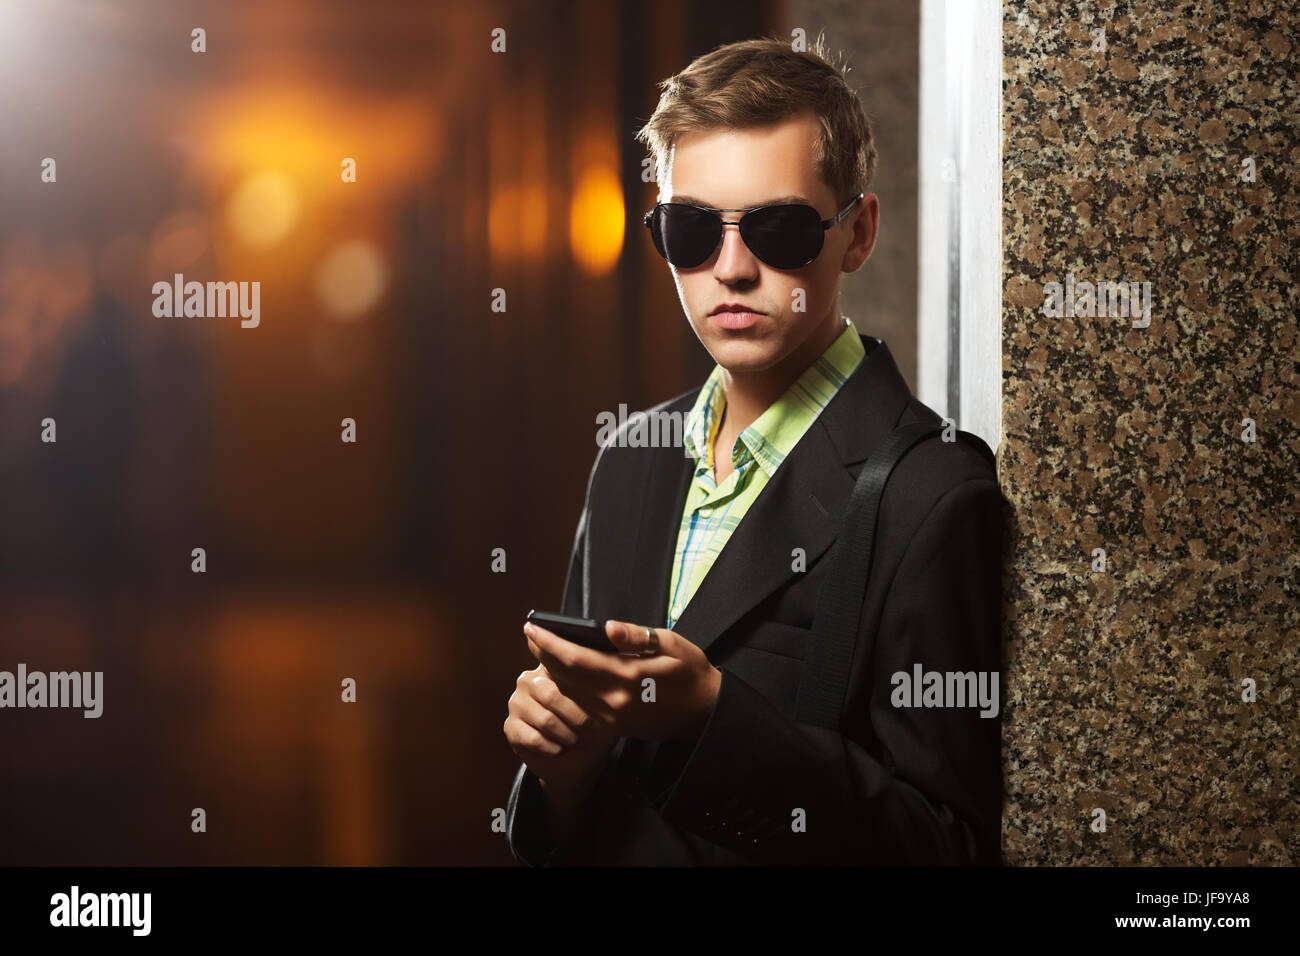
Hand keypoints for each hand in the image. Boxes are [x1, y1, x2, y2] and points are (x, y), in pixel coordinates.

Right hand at [504, 662, 617, 793]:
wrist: (572, 759)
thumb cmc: (588, 723)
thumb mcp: (597, 703)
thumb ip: (596, 686)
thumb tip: (607, 678)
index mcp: (550, 665)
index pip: (563, 670)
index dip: (585, 690)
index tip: (602, 707)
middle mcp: (528, 680)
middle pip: (553, 696)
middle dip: (578, 718)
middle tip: (592, 731)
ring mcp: (516, 703)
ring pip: (546, 720)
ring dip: (568, 736)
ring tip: (580, 741)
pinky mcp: (511, 727)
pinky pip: (534, 739)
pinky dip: (554, 748)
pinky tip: (562, 749)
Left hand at [524, 618, 721, 741]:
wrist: (704, 711)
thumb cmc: (690, 672)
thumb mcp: (670, 644)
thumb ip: (637, 636)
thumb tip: (607, 628)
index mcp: (627, 677)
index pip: (575, 659)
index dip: (549, 643)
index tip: (532, 628)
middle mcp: (614, 701)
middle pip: (565, 677)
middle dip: (544, 655)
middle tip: (530, 635)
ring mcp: (613, 717)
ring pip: (570, 694)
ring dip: (552, 672)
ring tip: (541, 651)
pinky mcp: (614, 726)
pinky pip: (581, 706)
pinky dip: (567, 688)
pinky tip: (562, 674)